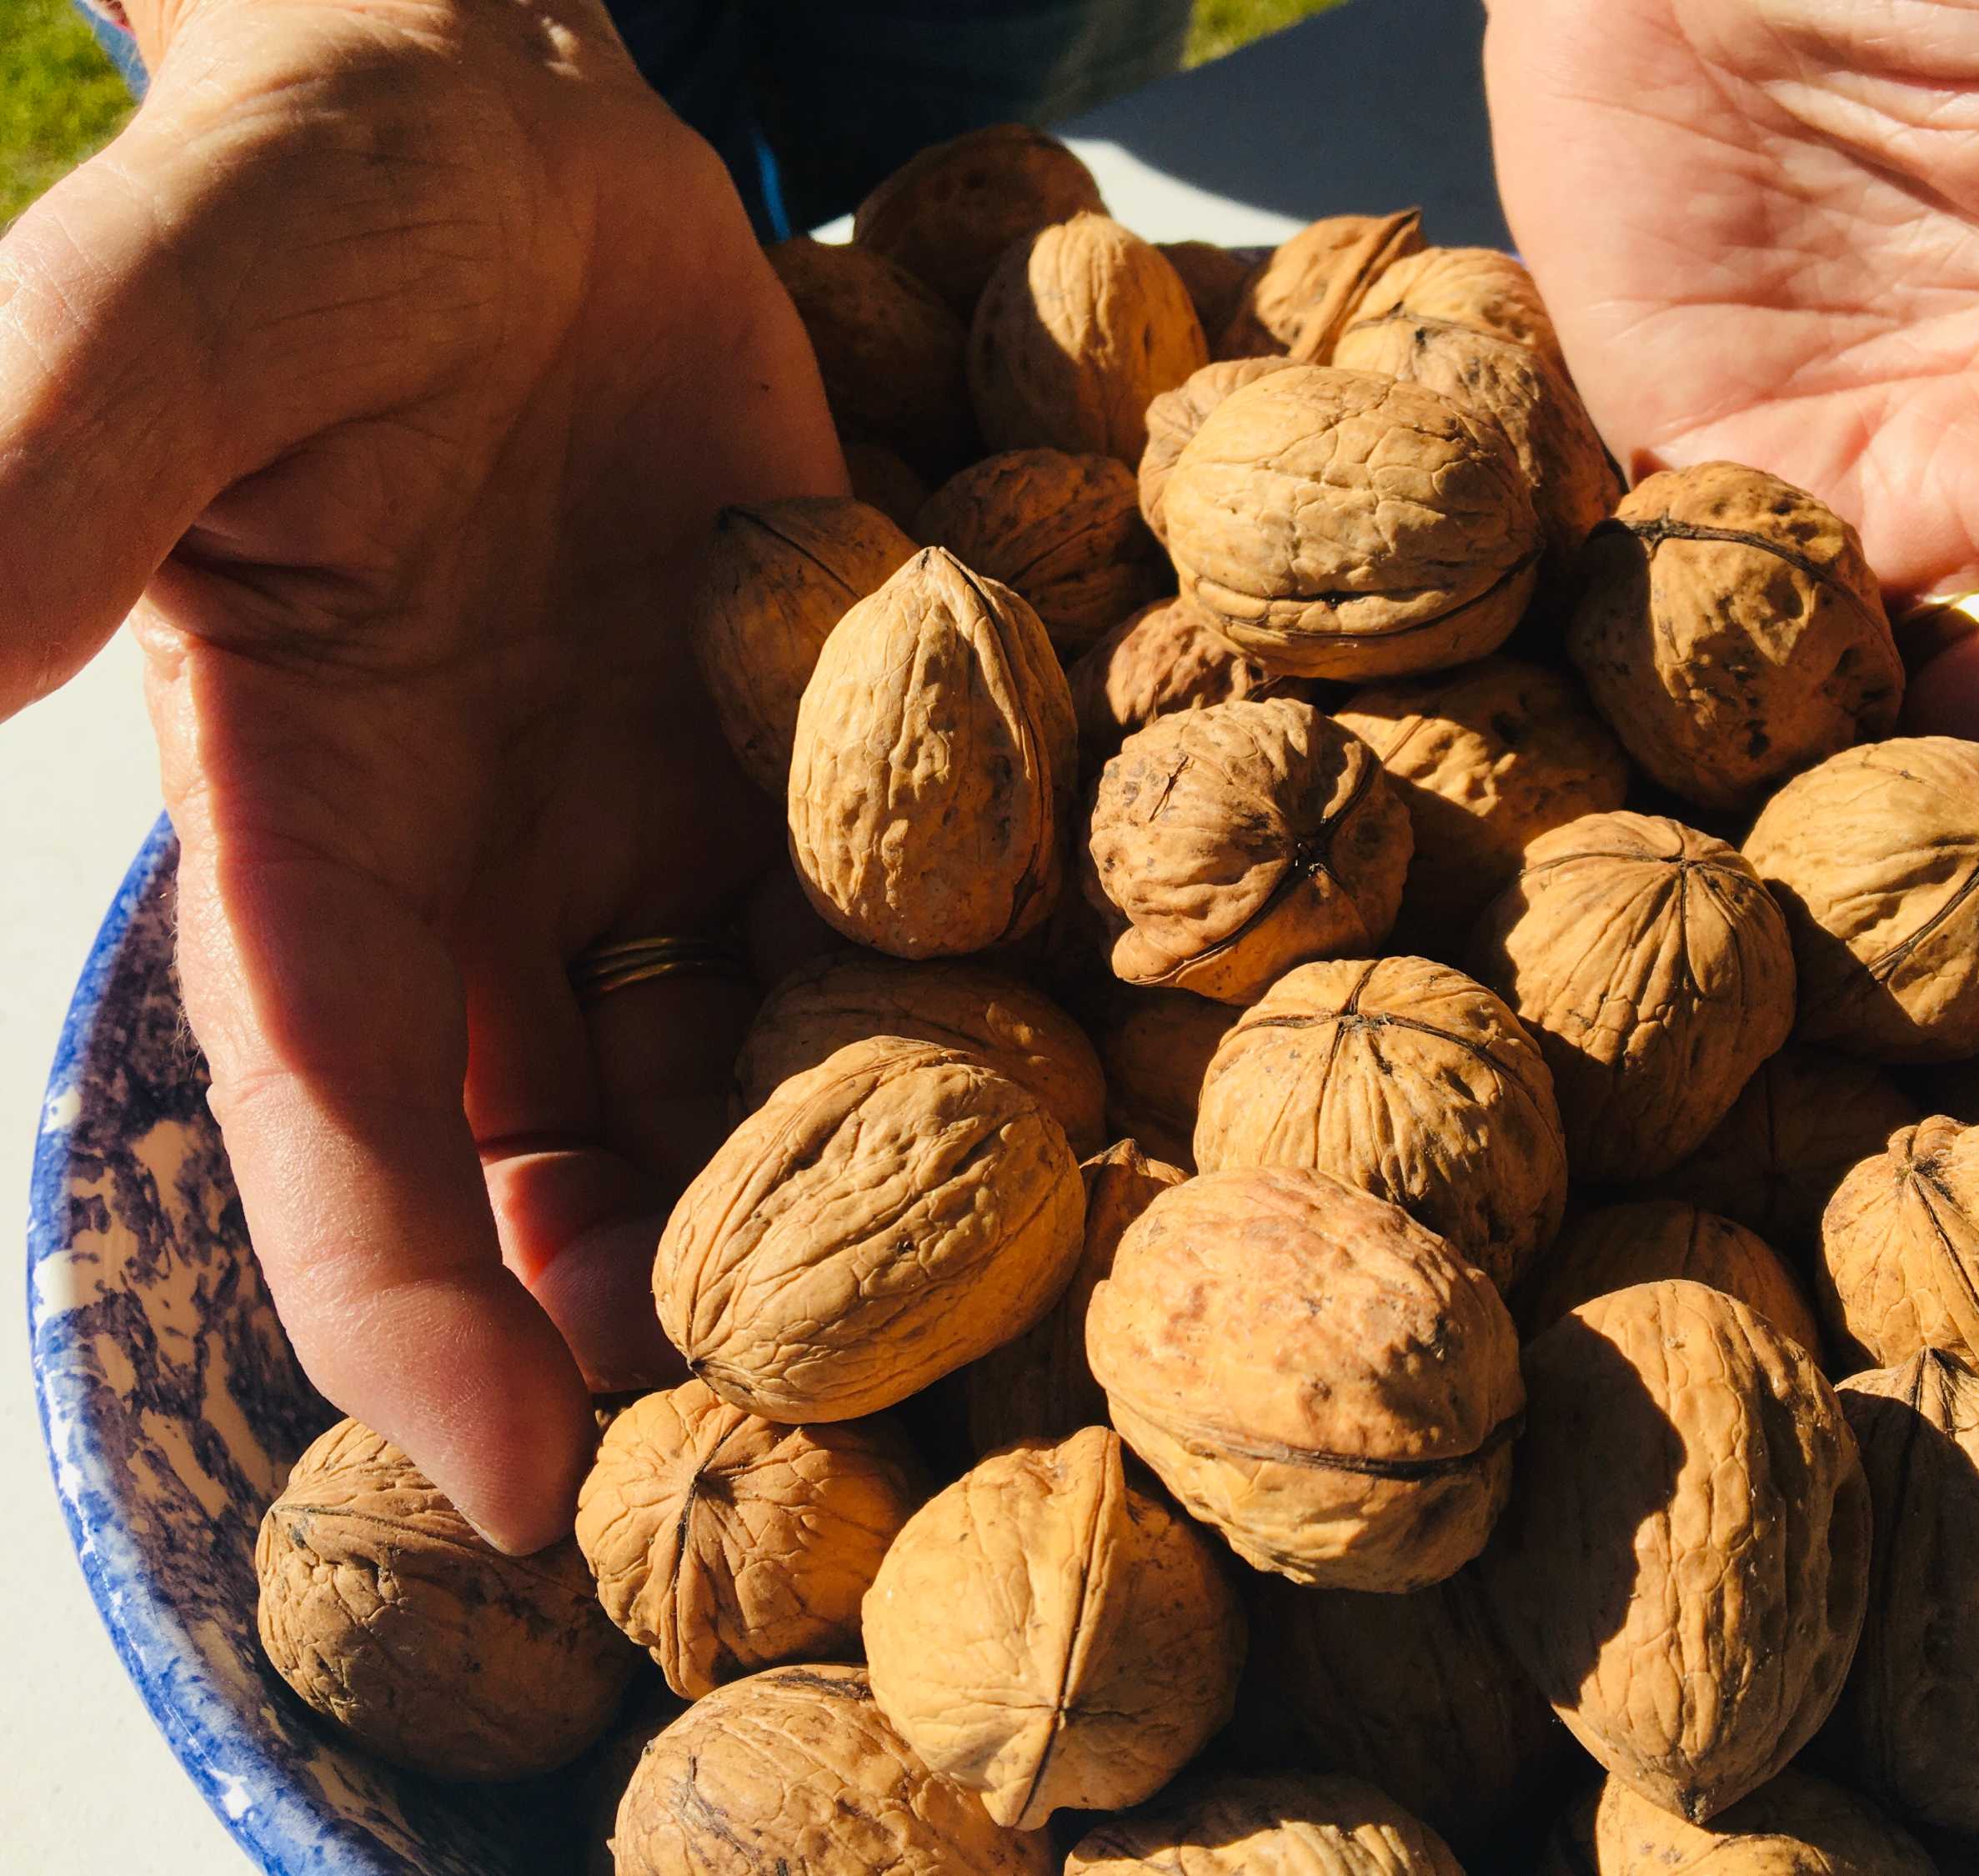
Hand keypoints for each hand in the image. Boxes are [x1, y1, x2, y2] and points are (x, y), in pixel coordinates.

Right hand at [1, 0, 842, 1547]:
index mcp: (316, 850)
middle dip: (663, 1320)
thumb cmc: (314, 210)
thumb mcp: (162, 316)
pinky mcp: (816, 753)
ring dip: (839, 1204)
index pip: (342, 1139)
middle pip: (566, 1174)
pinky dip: (968, 1007)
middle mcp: (494, 887)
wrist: (516, 139)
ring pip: (745, 1080)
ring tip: (975, 1321)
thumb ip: (52, 468)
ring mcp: (666, 830)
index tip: (511, 1482)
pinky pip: (893, 919)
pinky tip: (1082, 1087)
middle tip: (802, 1465)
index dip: (405, 1319)